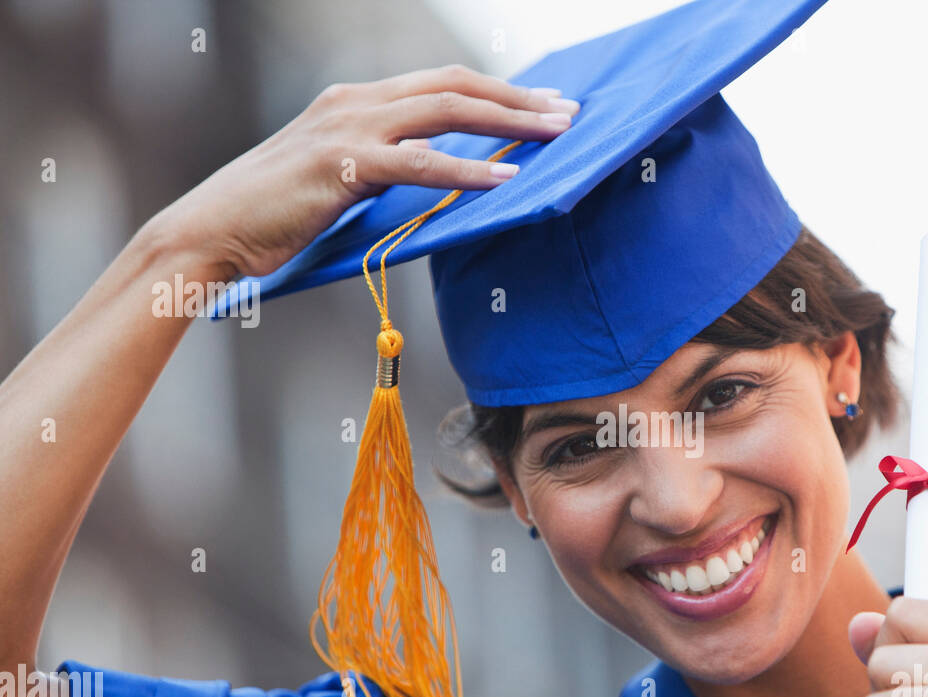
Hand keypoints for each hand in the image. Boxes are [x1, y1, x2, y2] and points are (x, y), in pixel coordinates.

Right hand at [150, 65, 578, 280]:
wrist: (209, 233)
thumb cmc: (274, 218)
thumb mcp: (338, 183)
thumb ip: (383, 171)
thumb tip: (436, 182)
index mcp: (355, 103)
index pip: (440, 83)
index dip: (496, 91)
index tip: (542, 105)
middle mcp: (354, 103)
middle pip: (453, 85)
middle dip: (516, 97)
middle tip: (568, 112)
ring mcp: (347, 129)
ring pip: (443, 111)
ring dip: (506, 121)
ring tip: (554, 135)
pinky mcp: (341, 167)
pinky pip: (418, 162)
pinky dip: (466, 170)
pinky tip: (505, 179)